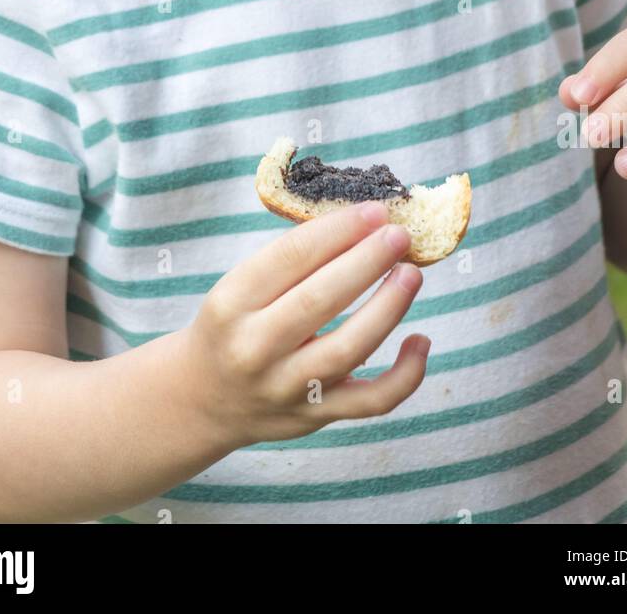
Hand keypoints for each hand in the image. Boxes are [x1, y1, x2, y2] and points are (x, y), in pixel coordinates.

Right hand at [182, 200, 428, 449]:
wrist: (205, 399)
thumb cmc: (233, 325)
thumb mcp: (240, 287)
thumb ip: (293, 260)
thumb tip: (364, 224)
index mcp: (231, 303)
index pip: (290, 257)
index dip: (338, 230)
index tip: (374, 211)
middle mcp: (254, 348)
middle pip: (319, 300)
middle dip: (366, 261)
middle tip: (400, 235)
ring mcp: (285, 388)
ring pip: (348, 349)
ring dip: (387, 308)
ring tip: (411, 274)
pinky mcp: (315, 417)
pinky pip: (371, 401)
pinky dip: (405, 375)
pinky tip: (421, 341)